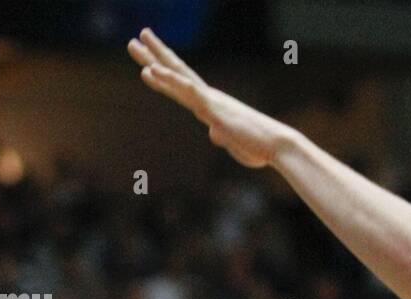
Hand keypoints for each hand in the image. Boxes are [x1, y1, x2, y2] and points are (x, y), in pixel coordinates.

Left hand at [127, 27, 290, 167]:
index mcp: (212, 107)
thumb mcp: (234, 144)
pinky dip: (169, 78)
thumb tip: (214, 132)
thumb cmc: (259, 148)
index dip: (165, 75)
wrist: (276, 146)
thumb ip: (222, 136)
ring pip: (177, 75)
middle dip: (155, 55)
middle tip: (136, 39)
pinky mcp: (212, 106)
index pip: (183, 87)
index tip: (148, 63)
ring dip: (154, 57)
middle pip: (176, 73)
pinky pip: (187, 88)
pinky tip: (152, 69)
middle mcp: (209, 98)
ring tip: (134, 41)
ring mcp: (209, 100)